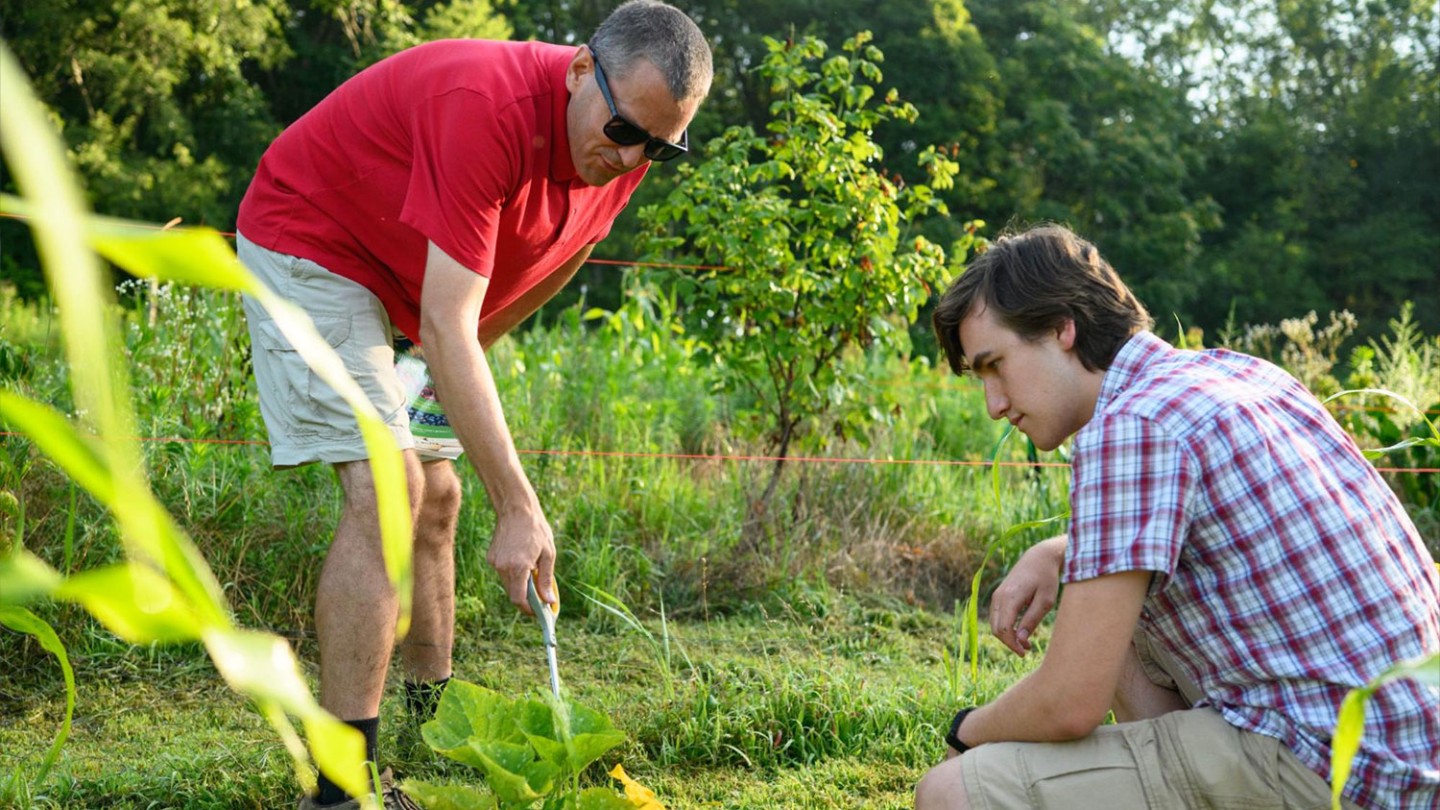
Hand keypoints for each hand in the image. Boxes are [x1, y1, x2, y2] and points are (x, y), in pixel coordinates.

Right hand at [485, 505, 556, 614]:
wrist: (516, 508)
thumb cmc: (536, 529)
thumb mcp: (548, 554)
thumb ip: (546, 579)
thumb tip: (548, 601)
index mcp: (518, 567)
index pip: (519, 599)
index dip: (528, 609)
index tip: (539, 612)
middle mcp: (503, 567)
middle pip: (513, 594)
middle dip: (527, 599)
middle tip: (541, 597)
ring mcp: (495, 562)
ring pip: (508, 584)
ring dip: (520, 585)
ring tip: (533, 574)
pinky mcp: (491, 557)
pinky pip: (503, 573)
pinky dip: (513, 574)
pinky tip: (523, 561)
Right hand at [988, 535, 1065, 655]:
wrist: (1039, 557)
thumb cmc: (1046, 578)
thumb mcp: (1045, 601)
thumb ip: (1032, 620)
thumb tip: (1021, 640)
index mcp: (1010, 597)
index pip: (1004, 628)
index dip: (1012, 644)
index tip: (1025, 652)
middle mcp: (999, 596)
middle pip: (996, 628)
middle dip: (1009, 642)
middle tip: (1026, 650)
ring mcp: (996, 595)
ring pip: (995, 623)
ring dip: (1007, 636)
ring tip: (1025, 642)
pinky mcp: (998, 595)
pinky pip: (997, 616)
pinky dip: (1005, 627)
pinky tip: (1019, 630)